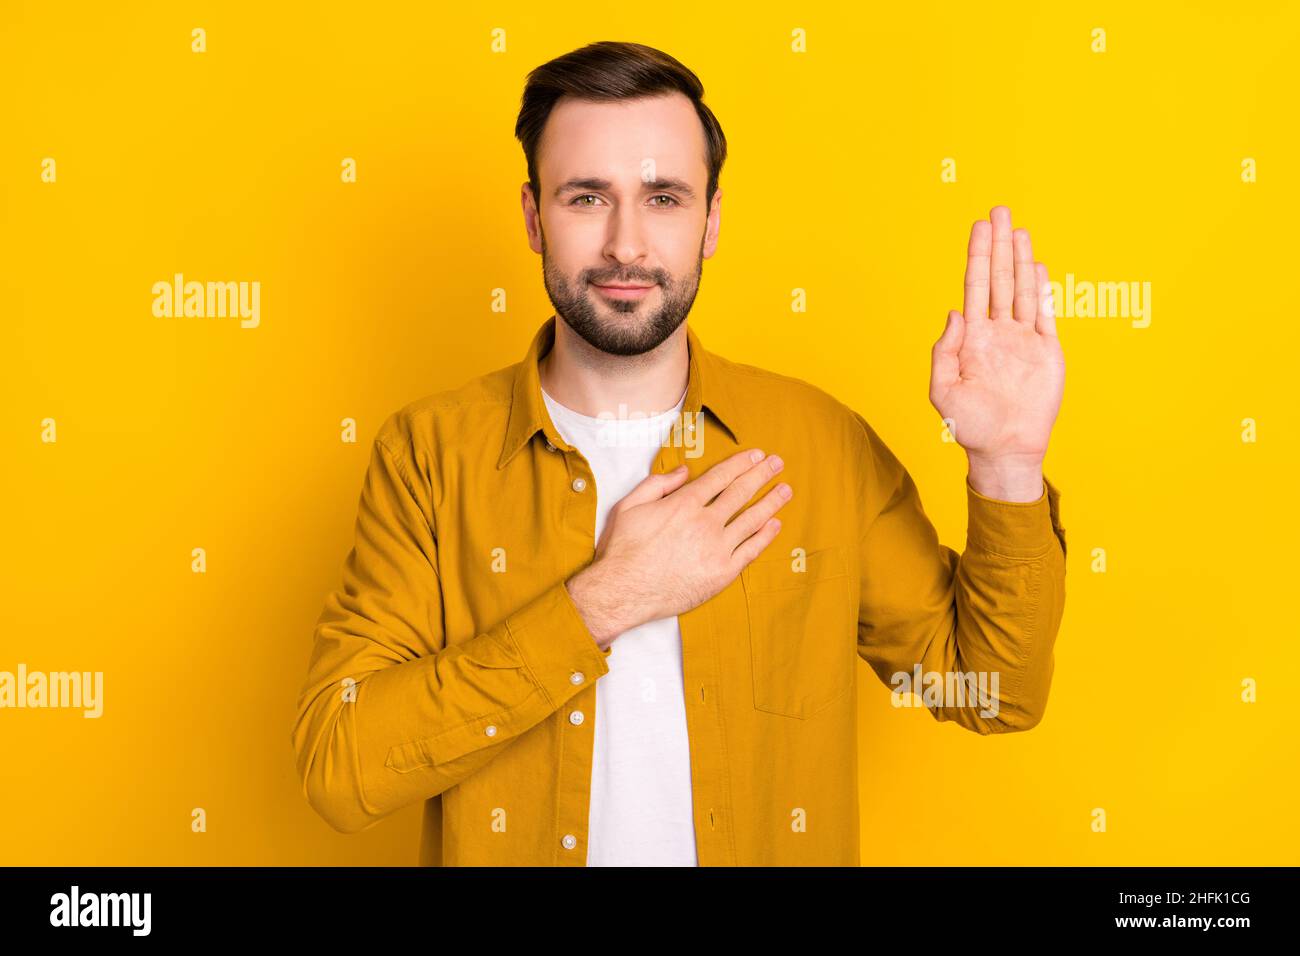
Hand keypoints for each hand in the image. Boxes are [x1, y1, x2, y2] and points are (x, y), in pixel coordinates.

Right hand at [565, 448, 790, 645]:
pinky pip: (751, 550)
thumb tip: (684, 471)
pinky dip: (765, 536)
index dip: (741, 463)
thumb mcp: (629, 505)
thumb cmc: (623, 550)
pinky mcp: (722, 573)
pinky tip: (775, 525)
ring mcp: (717, 548)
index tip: (756, 455)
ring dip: (771, 502)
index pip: (720, 477)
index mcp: (684, 503)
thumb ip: (658, 484)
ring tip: (785, 490)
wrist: (624, 592)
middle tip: (777, 463)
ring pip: (752, 519)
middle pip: (741, 492)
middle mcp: (705, 522)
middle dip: (762, 474)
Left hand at [930, 206, 1064, 495]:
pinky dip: (1043, 290)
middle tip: (998, 210)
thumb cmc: (970, 425)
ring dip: (1020, 259)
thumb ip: (944, 352)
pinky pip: (1045, 314)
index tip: (978, 227)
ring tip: (1018, 229)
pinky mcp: (1047, 352)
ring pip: (1022, 289)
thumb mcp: (943, 391)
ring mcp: (1023, 340)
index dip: (977, 256)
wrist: (1005, 450)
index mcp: (972, 338)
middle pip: (999, 279)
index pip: (975, 287)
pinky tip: (1037, 266)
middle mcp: (997, 332)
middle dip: (998, 245)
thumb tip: (955, 313)